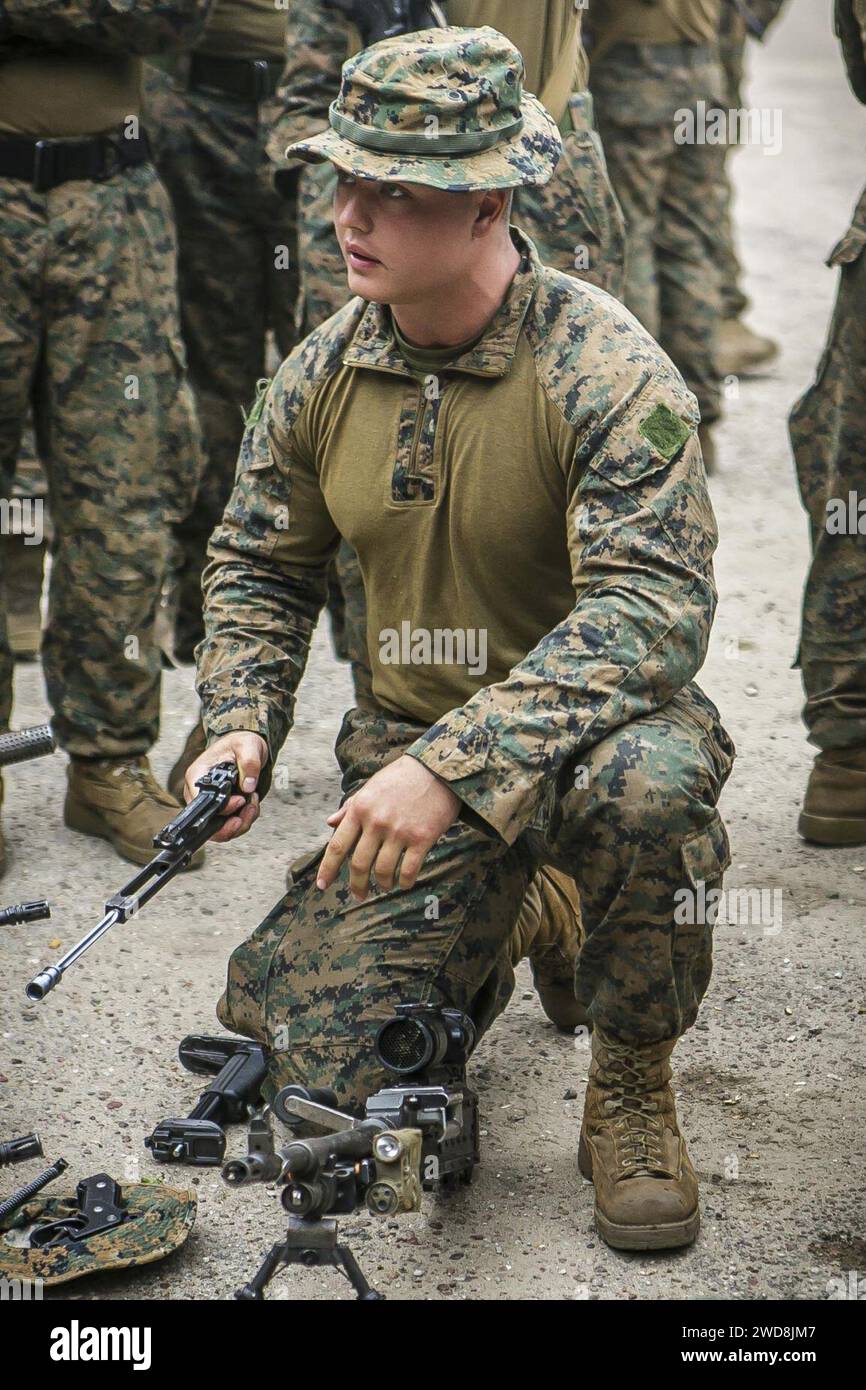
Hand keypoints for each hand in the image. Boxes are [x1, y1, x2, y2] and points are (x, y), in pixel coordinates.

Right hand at [184, 730, 267, 842]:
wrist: (245, 747)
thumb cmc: (240, 744)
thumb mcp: (247, 746)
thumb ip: (249, 763)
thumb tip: (248, 786)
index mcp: (197, 775)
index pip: (200, 802)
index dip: (220, 809)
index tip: (240, 800)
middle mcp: (199, 793)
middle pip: (207, 823)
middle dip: (231, 824)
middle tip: (249, 809)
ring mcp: (210, 803)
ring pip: (220, 830)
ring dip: (241, 823)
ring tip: (253, 805)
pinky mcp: (222, 810)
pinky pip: (230, 826)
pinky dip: (244, 821)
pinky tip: (252, 805)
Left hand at [317, 754, 459, 900]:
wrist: (438, 769)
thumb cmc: (402, 777)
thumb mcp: (371, 787)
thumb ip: (350, 807)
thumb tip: (330, 822)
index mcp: (360, 809)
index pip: (337, 846)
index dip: (328, 869)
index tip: (322, 885)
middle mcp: (376, 822)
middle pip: (359, 865)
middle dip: (357, 885)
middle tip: (359, 895)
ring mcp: (399, 831)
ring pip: (383, 871)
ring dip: (383, 884)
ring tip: (385, 886)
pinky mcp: (422, 838)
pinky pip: (409, 870)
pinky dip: (404, 881)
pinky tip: (404, 882)